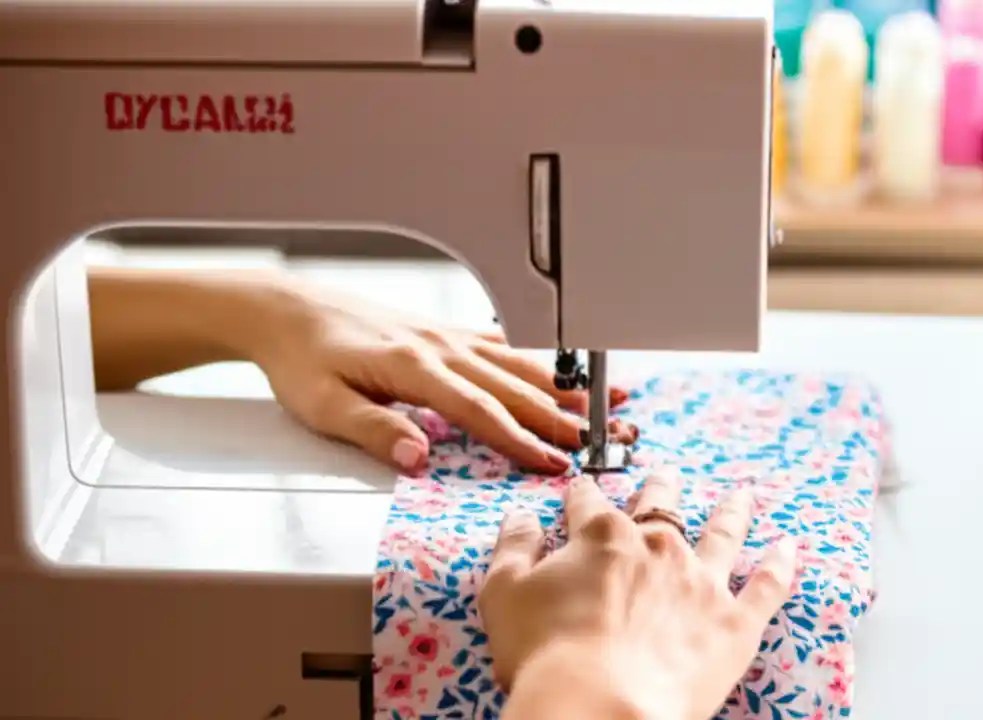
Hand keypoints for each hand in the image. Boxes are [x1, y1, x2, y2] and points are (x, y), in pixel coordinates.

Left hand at [245, 276, 634, 474]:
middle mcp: (441, 347)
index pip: (480, 409)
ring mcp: (448, 336)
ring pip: (518, 363)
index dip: (520, 438)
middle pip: (513, 386)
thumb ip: (374, 430)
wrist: (287, 310)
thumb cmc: (301, 358)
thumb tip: (419, 458)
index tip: (552, 462)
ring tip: (605, 401)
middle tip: (600, 441)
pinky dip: (537, 358)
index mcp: (415, 366)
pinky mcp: (445, 332)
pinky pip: (502, 344)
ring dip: (563, 384)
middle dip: (561, 415)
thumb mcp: (323, 405)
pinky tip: (561, 367)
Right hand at [479, 474, 796, 719]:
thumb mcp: (504, 593)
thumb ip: (513, 548)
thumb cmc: (546, 653)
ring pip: (723, 535)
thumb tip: (518, 516)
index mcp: (602, 537)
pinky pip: (767, 586)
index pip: (588, 503)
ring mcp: (702, 583)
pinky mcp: (736, 623)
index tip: (581, 488)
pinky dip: (779, 564)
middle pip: (661, 507)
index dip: (581, 495)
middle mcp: (658, 548)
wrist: (599, 707)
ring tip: (741, 495)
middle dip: (661, 487)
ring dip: (732, 512)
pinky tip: (788, 547)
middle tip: (666, 474)